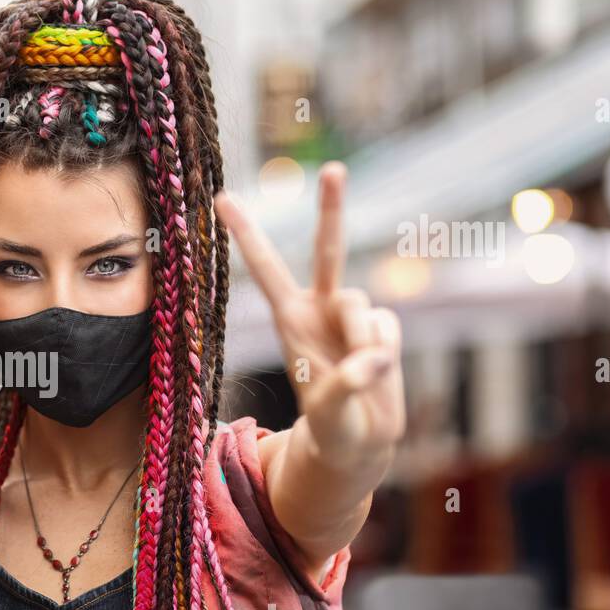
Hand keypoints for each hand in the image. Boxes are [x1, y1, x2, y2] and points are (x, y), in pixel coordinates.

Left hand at [213, 162, 404, 468]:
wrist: (358, 441)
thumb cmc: (330, 426)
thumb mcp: (329, 411)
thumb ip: (346, 384)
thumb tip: (375, 358)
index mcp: (289, 319)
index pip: (266, 269)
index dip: (247, 234)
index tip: (222, 198)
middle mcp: (320, 307)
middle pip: (327, 250)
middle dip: (332, 210)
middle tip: (334, 169)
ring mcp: (352, 315)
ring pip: (362, 306)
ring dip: (361, 342)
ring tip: (355, 377)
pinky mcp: (381, 326)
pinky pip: (387, 327)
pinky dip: (383, 353)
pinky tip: (375, 373)